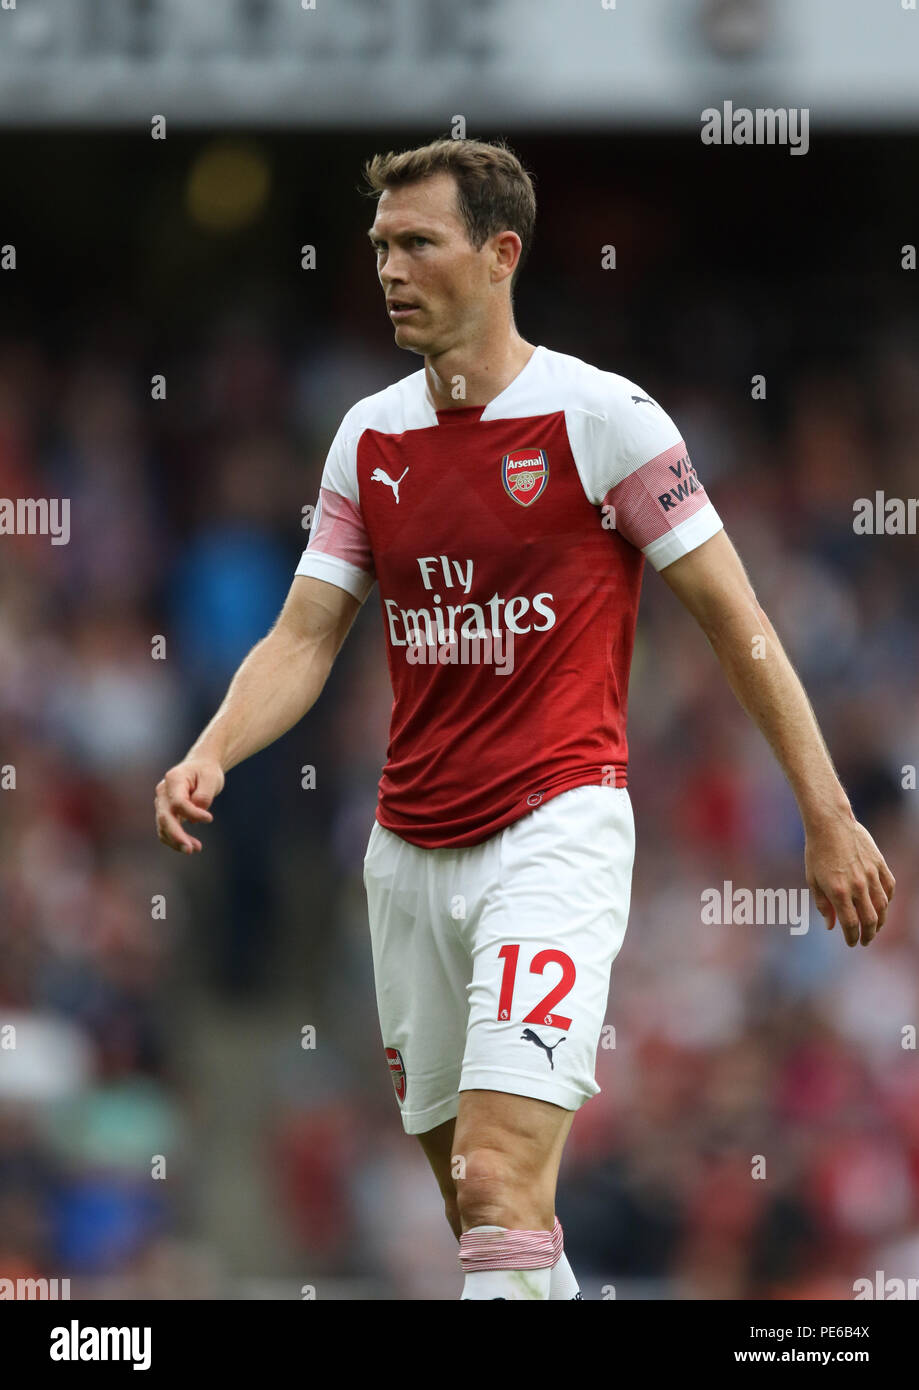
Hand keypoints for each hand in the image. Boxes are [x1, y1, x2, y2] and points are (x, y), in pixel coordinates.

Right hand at [155, 758, 224, 853]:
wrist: (200, 767)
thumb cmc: (206, 771)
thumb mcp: (211, 778)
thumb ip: (203, 796)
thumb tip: (193, 820)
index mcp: (173, 779)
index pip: (178, 802)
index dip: (193, 813)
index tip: (210, 819)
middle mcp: (163, 792)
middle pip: (165, 817)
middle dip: (176, 835)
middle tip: (191, 849)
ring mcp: (161, 803)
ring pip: (163, 826)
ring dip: (176, 841)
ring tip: (196, 849)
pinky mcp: (166, 812)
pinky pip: (165, 830)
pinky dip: (175, 840)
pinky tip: (190, 846)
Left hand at [805, 812, 894, 946]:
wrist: (830, 823)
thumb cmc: (816, 851)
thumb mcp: (813, 880)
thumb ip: (823, 904)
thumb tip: (831, 925)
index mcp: (838, 891)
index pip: (850, 924)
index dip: (852, 937)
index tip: (852, 943)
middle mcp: (857, 886)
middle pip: (870, 919)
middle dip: (869, 934)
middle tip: (865, 940)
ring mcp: (871, 874)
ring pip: (883, 906)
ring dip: (881, 920)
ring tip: (876, 927)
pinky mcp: (879, 864)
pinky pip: (889, 887)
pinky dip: (888, 899)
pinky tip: (883, 905)